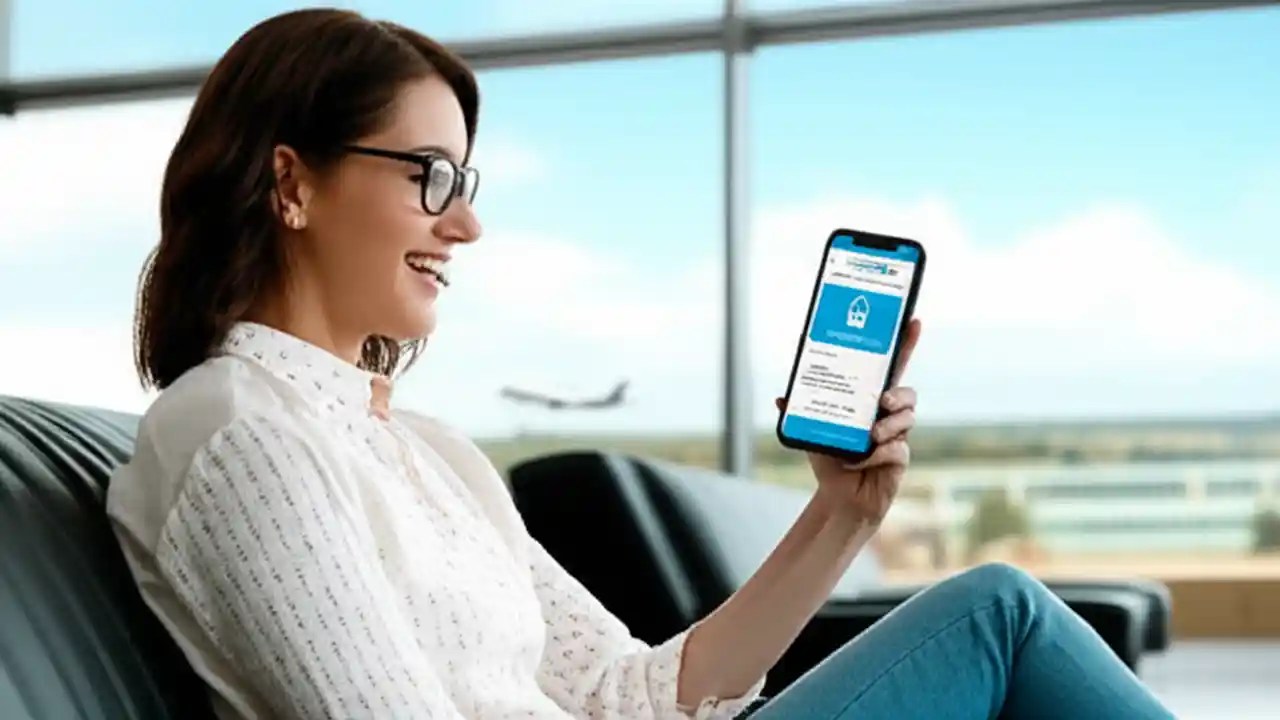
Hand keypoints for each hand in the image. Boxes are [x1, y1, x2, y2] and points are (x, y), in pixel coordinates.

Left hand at [775, 318, 921, 525]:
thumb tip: (781, 398)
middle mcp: (889, 415)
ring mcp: (897, 436)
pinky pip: (896, 449)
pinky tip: (861, 460)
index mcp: (871, 401)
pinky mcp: (900, 458)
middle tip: (882, 401)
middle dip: (898, 394)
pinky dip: (876, 455)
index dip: (906, 345)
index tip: (914, 322)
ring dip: (885, 428)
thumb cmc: (830, 458)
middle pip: (907, 393)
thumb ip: (802, 413)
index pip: (893, 368)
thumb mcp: (813, 432)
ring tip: (868, 437)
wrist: (839, 496)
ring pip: (906, 420)